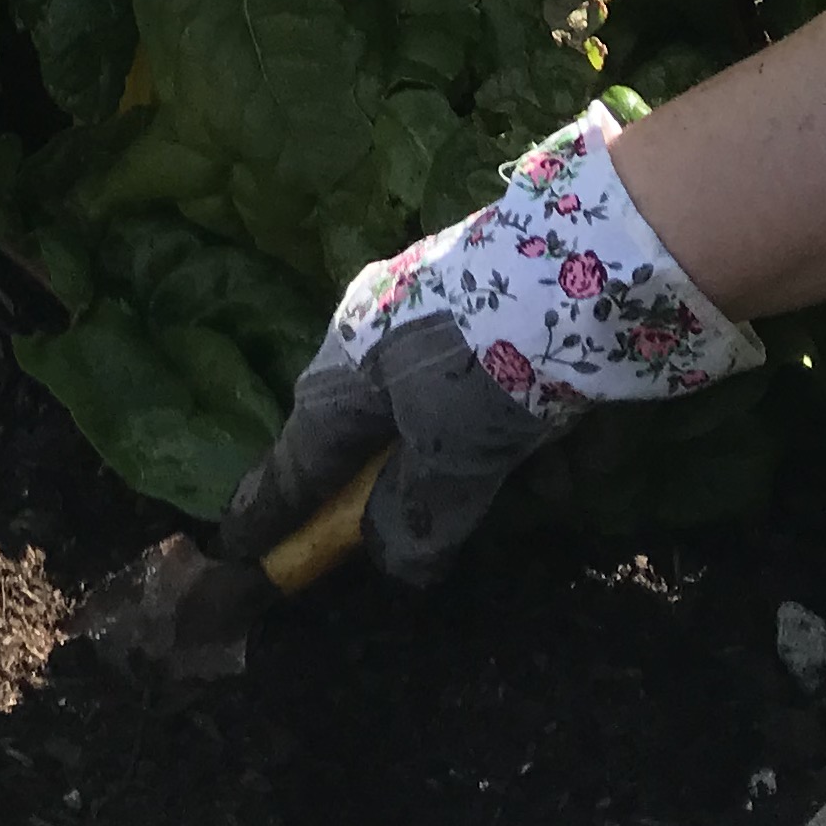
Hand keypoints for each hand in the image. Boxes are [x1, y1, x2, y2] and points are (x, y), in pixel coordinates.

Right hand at [223, 108, 764, 583]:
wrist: (585, 263)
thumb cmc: (488, 366)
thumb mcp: (449, 458)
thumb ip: (416, 517)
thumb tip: (393, 563)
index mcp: (345, 370)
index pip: (298, 461)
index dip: (272, 512)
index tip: (239, 550)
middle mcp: (383, 338)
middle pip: (385, 441)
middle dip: (428, 488)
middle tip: (450, 524)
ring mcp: (445, 320)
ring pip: (460, 421)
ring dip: (505, 463)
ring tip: (550, 479)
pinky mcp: (507, 313)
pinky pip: (514, 394)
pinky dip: (545, 431)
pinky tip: (585, 440)